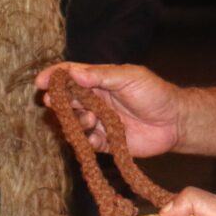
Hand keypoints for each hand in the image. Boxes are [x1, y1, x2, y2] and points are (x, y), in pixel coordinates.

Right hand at [33, 62, 184, 157]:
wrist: (175, 121)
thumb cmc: (154, 93)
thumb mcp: (129, 77)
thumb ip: (102, 75)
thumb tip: (73, 73)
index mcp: (99, 80)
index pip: (70, 75)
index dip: (54, 76)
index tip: (40, 82)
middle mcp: (95, 99)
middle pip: (68, 99)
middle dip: (59, 101)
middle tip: (54, 103)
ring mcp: (100, 120)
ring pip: (76, 121)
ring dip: (76, 120)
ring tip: (89, 119)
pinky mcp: (107, 141)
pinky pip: (89, 142)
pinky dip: (87, 140)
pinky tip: (94, 137)